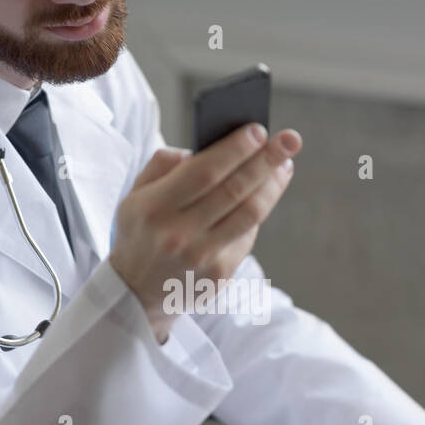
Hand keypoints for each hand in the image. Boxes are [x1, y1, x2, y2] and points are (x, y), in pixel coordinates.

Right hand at [110, 124, 301, 341]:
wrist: (135, 293)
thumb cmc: (141, 233)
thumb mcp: (134, 196)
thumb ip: (162, 164)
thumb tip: (202, 149)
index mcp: (154, 208)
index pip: (203, 172)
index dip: (235, 150)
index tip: (258, 130)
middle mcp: (179, 234)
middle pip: (234, 190)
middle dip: (266, 161)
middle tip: (290, 139)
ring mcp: (202, 257)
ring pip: (250, 214)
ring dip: (272, 186)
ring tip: (284, 165)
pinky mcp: (219, 275)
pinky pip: (246, 236)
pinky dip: (257, 212)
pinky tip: (263, 195)